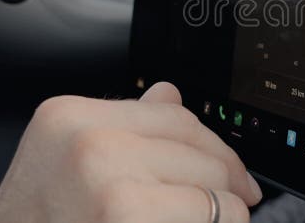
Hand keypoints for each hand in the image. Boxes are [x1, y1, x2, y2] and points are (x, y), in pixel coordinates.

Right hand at [0, 82, 261, 222]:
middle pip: (196, 143)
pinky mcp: (128, 217)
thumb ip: (123, 127)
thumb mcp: (65, 164)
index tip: (231, 169)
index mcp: (69, 117)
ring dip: (222, 209)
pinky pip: (214, 214)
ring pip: (213, 181)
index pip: (172, 112)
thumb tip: (169, 93)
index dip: (212, 143)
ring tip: (207, 222)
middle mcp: (87, 141)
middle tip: (238, 198)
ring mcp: (108, 180)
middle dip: (226, 176)